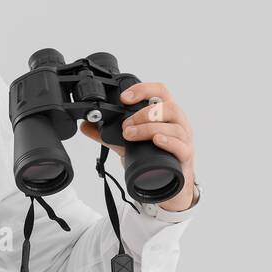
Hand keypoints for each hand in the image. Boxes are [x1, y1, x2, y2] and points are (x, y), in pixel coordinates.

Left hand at [78, 81, 197, 211]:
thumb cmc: (153, 155)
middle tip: (125, 126)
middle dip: (144, 114)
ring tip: (130, 135)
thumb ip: (107, 134)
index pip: (160, 91)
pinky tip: (157, 141)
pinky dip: (168, 142)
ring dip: (149, 128)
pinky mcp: (185, 157)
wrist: (167, 182)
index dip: (143, 89)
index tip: (124, 98)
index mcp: (165, 113)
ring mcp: (184, 139)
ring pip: (174, 126)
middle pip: (169, 106)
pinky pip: (182, 146)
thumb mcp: (127, 143)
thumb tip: (86, 125)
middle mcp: (178, 123)